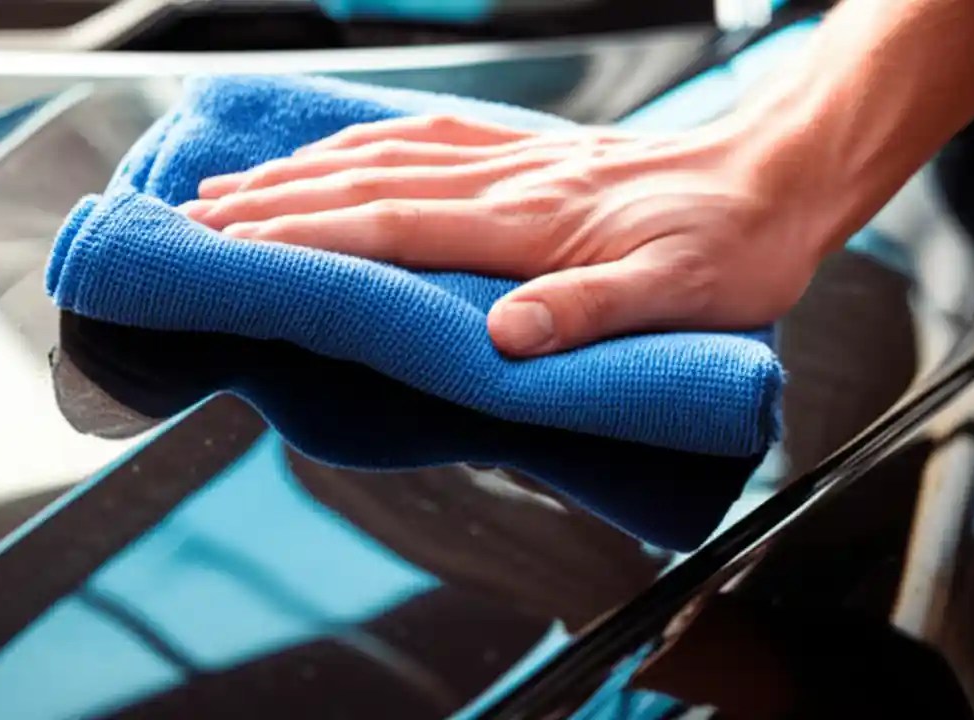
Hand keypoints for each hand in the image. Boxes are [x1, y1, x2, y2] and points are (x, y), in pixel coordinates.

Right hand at [182, 115, 837, 356]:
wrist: (776, 174)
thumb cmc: (730, 246)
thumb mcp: (678, 296)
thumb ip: (587, 314)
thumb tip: (504, 338)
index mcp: (530, 223)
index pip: (392, 225)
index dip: (307, 235)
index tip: (232, 242)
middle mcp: (506, 181)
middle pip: (366, 183)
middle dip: (274, 201)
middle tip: (198, 216)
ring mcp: (513, 160)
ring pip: (384, 154)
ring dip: (302, 170)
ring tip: (235, 185)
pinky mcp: (528, 152)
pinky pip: (425, 136)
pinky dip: (362, 143)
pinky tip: (336, 151)